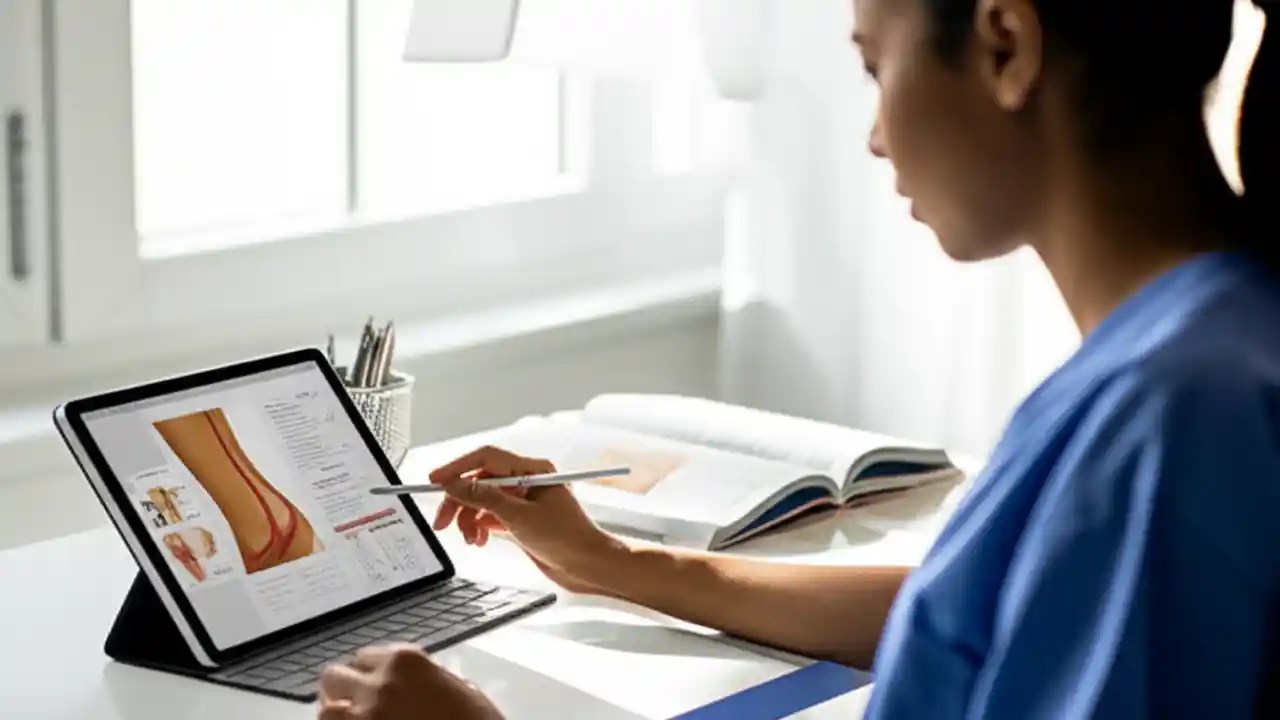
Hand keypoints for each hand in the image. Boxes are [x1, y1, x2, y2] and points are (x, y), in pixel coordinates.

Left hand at [317, 644, 502, 719]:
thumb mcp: (462, 690)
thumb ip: (431, 680)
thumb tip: (420, 685)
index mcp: (406, 661)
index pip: (366, 657)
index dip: (368, 673)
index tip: (374, 684)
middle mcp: (378, 683)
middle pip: (335, 676)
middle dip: (343, 689)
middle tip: (356, 703)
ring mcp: (363, 716)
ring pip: (326, 708)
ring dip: (336, 712)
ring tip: (350, 719)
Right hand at [429, 446, 626, 594]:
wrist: (588, 566)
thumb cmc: (567, 538)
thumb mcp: (519, 516)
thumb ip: (484, 498)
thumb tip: (455, 485)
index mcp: (533, 470)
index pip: (487, 458)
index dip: (458, 467)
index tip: (435, 480)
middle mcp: (527, 481)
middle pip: (480, 481)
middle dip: (459, 500)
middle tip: (442, 521)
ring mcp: (523, 501)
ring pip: (482, 501)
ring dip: (469, 518)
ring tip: (469, 538)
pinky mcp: (520, 520)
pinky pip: (490, 516)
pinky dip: (479, 527)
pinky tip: (478, 540)